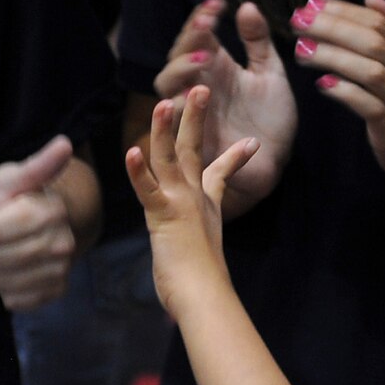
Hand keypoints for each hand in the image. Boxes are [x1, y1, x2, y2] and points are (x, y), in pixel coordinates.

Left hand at [0, 135, 76, 311]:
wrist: (30, 224)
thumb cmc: (13, 198)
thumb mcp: (12, 177)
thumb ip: (36, 166)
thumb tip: (64, 144)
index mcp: (52, 210)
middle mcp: (63, 242)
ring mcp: (61, 268)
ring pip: (2, 283)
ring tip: (5, 253)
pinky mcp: (55, 290)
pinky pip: (15, 301)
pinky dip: (5, 289)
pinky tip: (12, 273)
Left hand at [125, 86, 260, 323]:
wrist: (205, 296)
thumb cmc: (202, 284)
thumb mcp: (206, 254)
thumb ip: (206, 250)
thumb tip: (213, 266)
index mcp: (204, 205)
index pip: (218, 172)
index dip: (235, 155)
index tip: (252, 141)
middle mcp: (194, 197)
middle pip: (192, 149)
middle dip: (195, 117)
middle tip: (200, 88)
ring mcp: (180, 203)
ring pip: (169, 158)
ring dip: (165, 129)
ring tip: (164, 102)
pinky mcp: (164, 215)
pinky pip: (148, 188)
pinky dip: (139, 171)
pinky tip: (131, 152)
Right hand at [151, 0, 295, 213]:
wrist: (274, 164)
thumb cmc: (270, 120)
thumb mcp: (270, 76)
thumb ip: (259, 43)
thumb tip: (247, 6)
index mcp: (216, 67)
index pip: (198, 35)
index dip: (201, 17)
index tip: (218, 4)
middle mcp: (199, 86)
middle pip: (176, 57)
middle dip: (188, 40)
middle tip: (206, 27)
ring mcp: (193, 111)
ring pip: (168, 86)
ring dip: (181, 70)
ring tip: (204, 59)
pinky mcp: (192, 138)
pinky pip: (173, 123)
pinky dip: (177, 108)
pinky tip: (190, 96)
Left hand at [291, 0, 384, 186]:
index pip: (378, 22)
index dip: (344, 10)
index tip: (311, 4)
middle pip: (374, 43)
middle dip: (333, 28)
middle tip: (299, 23)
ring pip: (371, 72)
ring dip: (334, 58)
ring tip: (303, 50)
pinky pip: (371, 107)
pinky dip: (346, 93)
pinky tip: (322, 84)